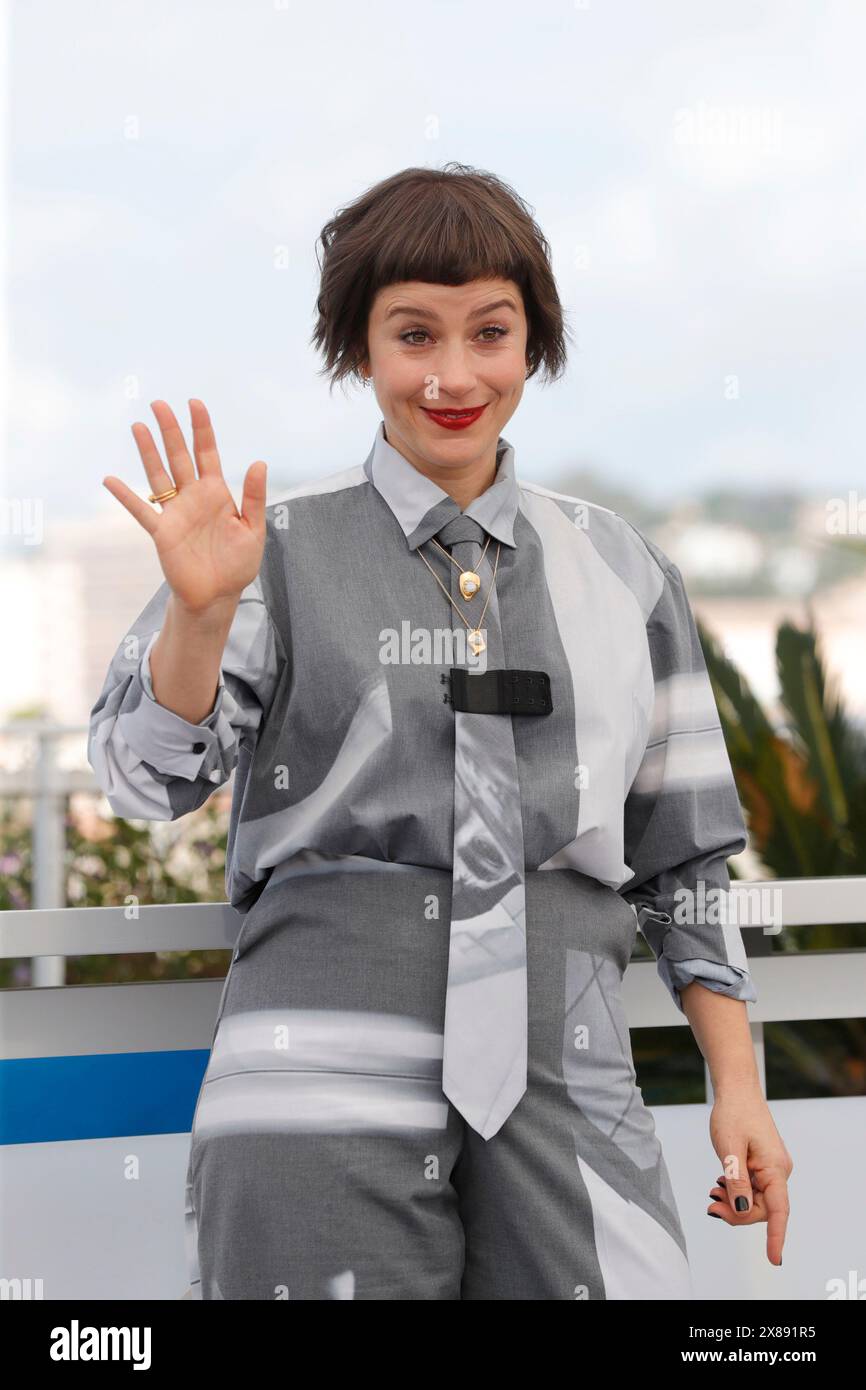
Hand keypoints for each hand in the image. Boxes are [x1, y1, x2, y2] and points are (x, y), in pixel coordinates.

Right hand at [103, 399, 267, 614]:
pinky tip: (110, 479)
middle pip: (179, 456)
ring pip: (158, 474)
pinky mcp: (162, 532)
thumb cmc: (237, 563)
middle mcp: (193, 497)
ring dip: (148, 451)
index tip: (194, 404)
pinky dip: (126, 496)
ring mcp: (175, 512)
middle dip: (170, 430)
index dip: (202, 428)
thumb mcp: (253, 529)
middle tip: (159, 404)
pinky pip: (141, 511)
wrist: (218, 595)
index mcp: (216, 493)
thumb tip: (259, 462)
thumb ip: (253, 497)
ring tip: (138, 426)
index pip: (207, 453)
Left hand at [707, 1089, 792, 1266]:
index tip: (773, 1259)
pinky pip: (752, 1189)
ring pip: (755, 1200)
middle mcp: (778, 1171)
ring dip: (734, 1201)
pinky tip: (721, 1183)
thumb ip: (736, 1181)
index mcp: (775, 1169)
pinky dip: (735, 1191)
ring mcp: (772, 1168)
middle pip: (762, 1209)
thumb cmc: (733, 1113)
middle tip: (711, 1206)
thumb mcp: (729, 1150)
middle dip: (737, 1212)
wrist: (736, 1090)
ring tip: (714, 1191)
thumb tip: (741, 1210)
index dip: (775, 1237)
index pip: (779, 1211)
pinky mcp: (763, 1165)